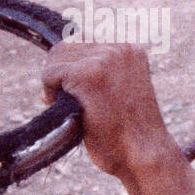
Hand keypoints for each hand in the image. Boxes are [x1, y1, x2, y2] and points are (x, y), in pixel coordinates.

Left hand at [42, 42, 171, 179]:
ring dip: (56, 83)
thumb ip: (102, 71)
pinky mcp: (87, 74)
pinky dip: (51, 92)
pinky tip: (68, 109)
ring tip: (70, 106)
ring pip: (56, 58)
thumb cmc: (131, 131)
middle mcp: (120, 48)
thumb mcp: (124, 88)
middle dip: (61, 73)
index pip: (84, 39)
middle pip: (66, 46)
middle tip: (68, 100)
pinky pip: (50, 73)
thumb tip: (60, 64)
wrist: (144, 154)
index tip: (77, 89)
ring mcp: (104, 58)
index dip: (73, 65)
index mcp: (132, 49)